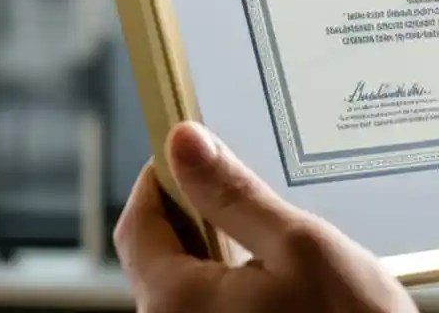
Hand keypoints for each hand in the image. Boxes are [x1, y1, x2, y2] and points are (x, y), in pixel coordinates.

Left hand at [115, 121, 416, 312]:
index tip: (186, 152)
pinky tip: (278, 281)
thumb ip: (236, 193)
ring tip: (276, 244)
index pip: (137, 225)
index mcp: (177, 302)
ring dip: (218, 252)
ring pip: (185, 283)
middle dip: (196, 216)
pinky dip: (231, 284)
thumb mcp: (301, 245)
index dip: (159, 179)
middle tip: (247, 195)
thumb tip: (185, 142)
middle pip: (158, 256)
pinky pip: (208, 308)